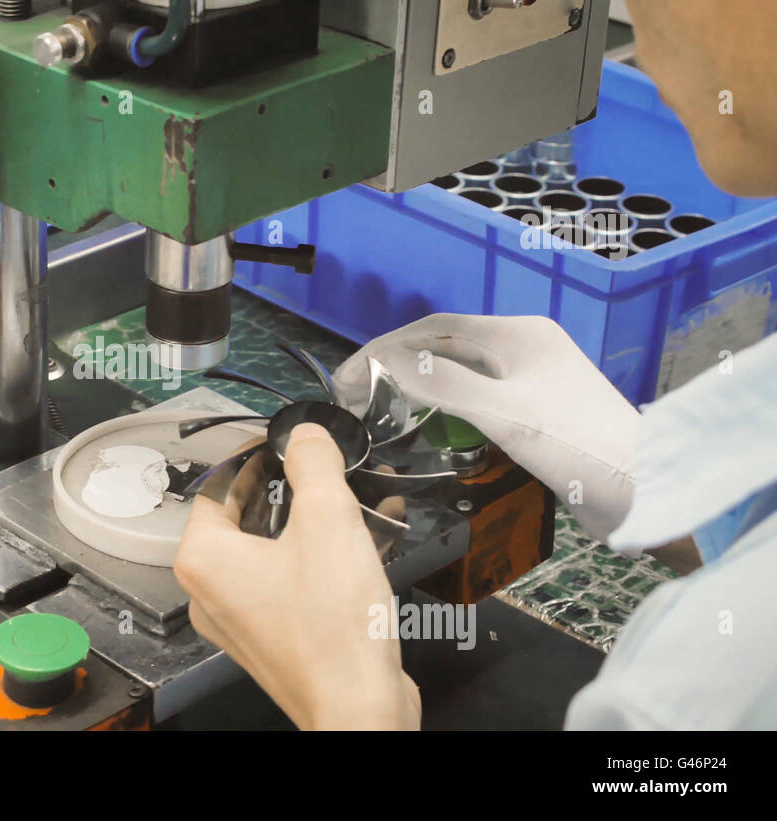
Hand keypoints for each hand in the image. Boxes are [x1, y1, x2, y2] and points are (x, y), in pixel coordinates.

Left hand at [174, 423, 420, 729]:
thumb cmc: (334, 628)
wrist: (360, 708)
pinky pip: (289, 580)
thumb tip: (305, 435)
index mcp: (204, 559)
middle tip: (320, 465)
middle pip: (242, 517)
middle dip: (288, 487)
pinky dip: (319, 555)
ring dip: (311, 519)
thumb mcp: (328, 521)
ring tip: (351, 495)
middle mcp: (210, 591)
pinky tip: (366, 536)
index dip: (252, 455)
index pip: (215, 485)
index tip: (284, 441)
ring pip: (271, 549)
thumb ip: (314, 465)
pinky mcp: (273, 636)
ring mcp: (240, 618)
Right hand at [333, 314, 639, 543]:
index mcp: (518, 334)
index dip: (383, 349)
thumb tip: (381, 362)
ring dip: (418, 390)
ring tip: (381, 414)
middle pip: (444, 348)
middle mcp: (524, 347)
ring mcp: (532, 379)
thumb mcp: (501, 412)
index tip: (345, 380)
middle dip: (395, 368)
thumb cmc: (575, 445)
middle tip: (355, 400)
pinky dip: (445, 410)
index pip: (433, 328)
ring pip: (459, 375)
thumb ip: (439, 384)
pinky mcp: (537, 411)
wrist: (646, 490)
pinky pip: (477, 400)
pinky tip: (429, 432)